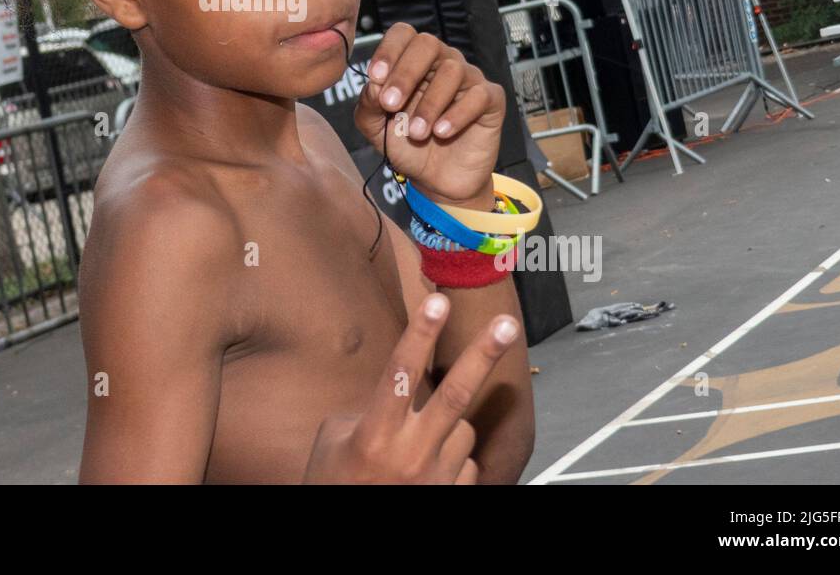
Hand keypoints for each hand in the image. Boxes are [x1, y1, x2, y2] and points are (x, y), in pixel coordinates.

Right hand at [302, 293, 519, 483]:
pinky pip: (467, 462)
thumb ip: (369, 410)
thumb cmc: (334, 485)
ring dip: (448, 426)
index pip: (401, 373)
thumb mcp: (334, 441)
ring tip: (418, 445)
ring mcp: (436, 480)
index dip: (421, 334)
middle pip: (454, 395)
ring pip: (463, 428)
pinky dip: (452, 459)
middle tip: (505, 325)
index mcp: (374, 436)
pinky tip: (427, 472)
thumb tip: (403, 392)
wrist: (347, 539)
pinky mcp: (453, 496)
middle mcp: (410, 456)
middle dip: (481, 356)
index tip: (439, 302)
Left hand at [353, 23, 506, 208]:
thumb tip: (375, 84)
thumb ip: (369, 103)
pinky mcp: (490, 101)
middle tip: (391, 104)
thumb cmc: (407, 144)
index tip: (375, 77)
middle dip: (406, 73)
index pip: (403, 34)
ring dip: (429, 103)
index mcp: (413, 61)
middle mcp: (442, 63)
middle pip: (428, 44)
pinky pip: (479, 95)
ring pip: (452, 70)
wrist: (436, 179)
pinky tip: (441, 133)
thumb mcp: (376, 126)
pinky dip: (457, 115)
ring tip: (416, 133)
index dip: (388, 50)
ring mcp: (468, 79)